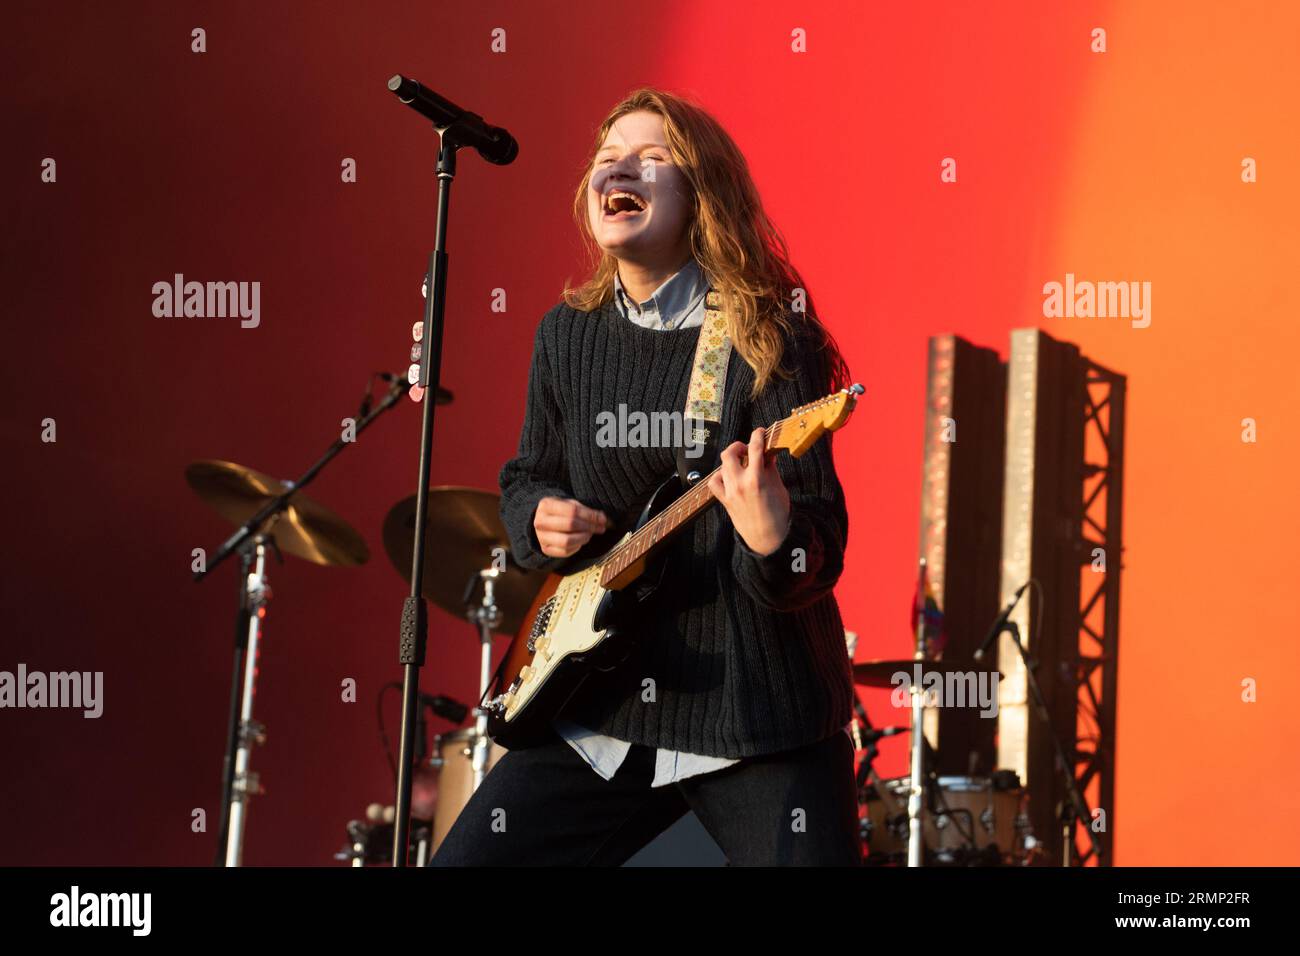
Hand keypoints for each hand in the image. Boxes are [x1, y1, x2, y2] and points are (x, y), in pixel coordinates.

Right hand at [534, 497, 610, 557]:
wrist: (543, 521)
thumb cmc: (560, 512)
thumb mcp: (570, 504)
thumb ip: (586, 510)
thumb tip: (602, 519)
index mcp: (546, 505)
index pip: (572, 511)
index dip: (590, 516)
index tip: (602, 519)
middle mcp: (540, 521)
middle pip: (570, 525)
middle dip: (589, 527)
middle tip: (599, 528)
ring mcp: (542, 537)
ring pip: (567, 541)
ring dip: (583, 538)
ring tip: (589, 534)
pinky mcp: (546, 549)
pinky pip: (565, 552)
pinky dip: (577, 547)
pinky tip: (580, 541)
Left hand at [708, 427, 790, 556]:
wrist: (768, 538)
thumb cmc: (778, 514)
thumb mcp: (778, 487)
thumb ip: (770, 468)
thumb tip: (767, 453)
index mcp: (757, 478)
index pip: (754, 448)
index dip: (757, 435)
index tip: (760, 432)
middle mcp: (740, 483)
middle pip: (729, 453)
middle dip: (738, 446)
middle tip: (747, 449)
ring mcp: (730, 492)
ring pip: (722, 466)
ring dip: (731, 460)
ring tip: (741, 464)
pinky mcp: (725, 500)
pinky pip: (714, 482)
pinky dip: (720, 476)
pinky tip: (730, 477)